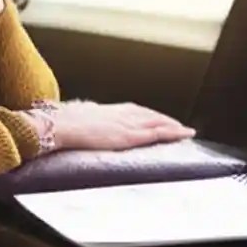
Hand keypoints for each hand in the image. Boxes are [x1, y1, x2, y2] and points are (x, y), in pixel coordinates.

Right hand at [48, 101, 195, 151]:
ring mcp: (128, 124)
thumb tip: (84, 115)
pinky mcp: (130, 136)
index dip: (148, 115)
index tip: (157, 118)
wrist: (60, 125)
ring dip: (173, 125)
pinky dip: (173, 132)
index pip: (135, 111)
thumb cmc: (64, 123)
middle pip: (150, 115)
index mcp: (109, 110)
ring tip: (185, 131)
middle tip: (179, 125)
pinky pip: (157, 133)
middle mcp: (122, 114)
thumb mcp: (78, 117)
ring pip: (158, 122)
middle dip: (165, 120)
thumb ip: (87, 118)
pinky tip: (184, 133)